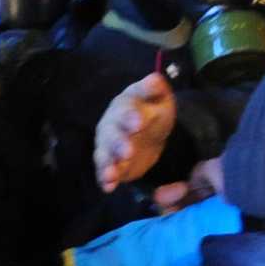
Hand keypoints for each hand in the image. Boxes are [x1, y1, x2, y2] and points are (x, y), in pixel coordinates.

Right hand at [95, 72, 175, 191]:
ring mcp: (108, 145)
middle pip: (112, 133)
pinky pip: (105, 171)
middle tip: (128, 151)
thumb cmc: (153, 111)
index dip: (131, 115)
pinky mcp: (110, 164)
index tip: (140, 122)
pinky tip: (109, 187)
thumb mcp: (160, 99)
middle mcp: (112, 124)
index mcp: (125, 105)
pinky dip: (105, 178)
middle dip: (119, 142)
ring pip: (105, 154)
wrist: (149, 132)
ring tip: (111, 174)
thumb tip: (155, 78)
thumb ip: (156, 89)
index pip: (126, 108)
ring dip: (108, 164)